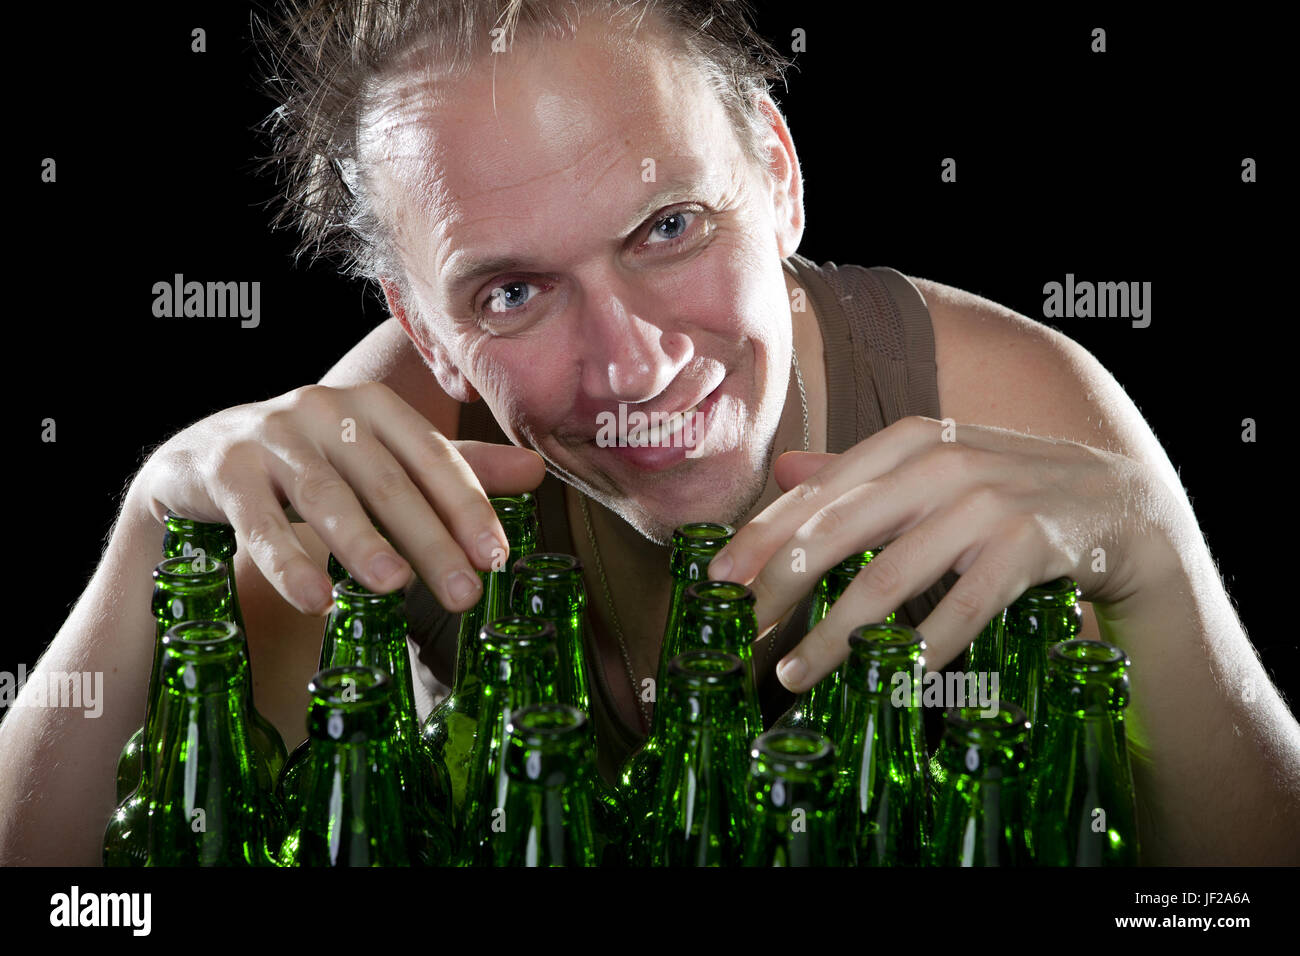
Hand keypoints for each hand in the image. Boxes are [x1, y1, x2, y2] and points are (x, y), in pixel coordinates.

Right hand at [134, 382, 544, 614]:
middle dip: (429, 540)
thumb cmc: (311, 465)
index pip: (433, 458)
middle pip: (387, 482)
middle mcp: (324, 410)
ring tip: (395, 587)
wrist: (201, 461)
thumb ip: (452, 471)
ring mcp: (269, 436)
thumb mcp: (381, 463)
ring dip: (362, 544)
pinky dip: (287, 562)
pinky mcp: (222, 469)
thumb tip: (537, 471)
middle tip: (464, 593)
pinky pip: (259, 522)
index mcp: (372, 406)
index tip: (498, 558)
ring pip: (325, 497)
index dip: (469, 507)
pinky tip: (316, 599)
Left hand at [706, 416, 1181, 688]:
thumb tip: (782, 471)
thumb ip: (858, 475)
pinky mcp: (1027, 549)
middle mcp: (939, 464)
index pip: (813, 494)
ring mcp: (985, 505)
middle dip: (779, 589)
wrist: (1118, 504)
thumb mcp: (931, 469)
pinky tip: (887, 682)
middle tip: (739, 635)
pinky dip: (921, 650)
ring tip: (793, 676)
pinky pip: (961, 610)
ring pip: (889, 579)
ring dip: (836, 636)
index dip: (757, 541)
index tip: (714, 585)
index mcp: (905, 442)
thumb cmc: (1005, 491)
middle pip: (837, 532)